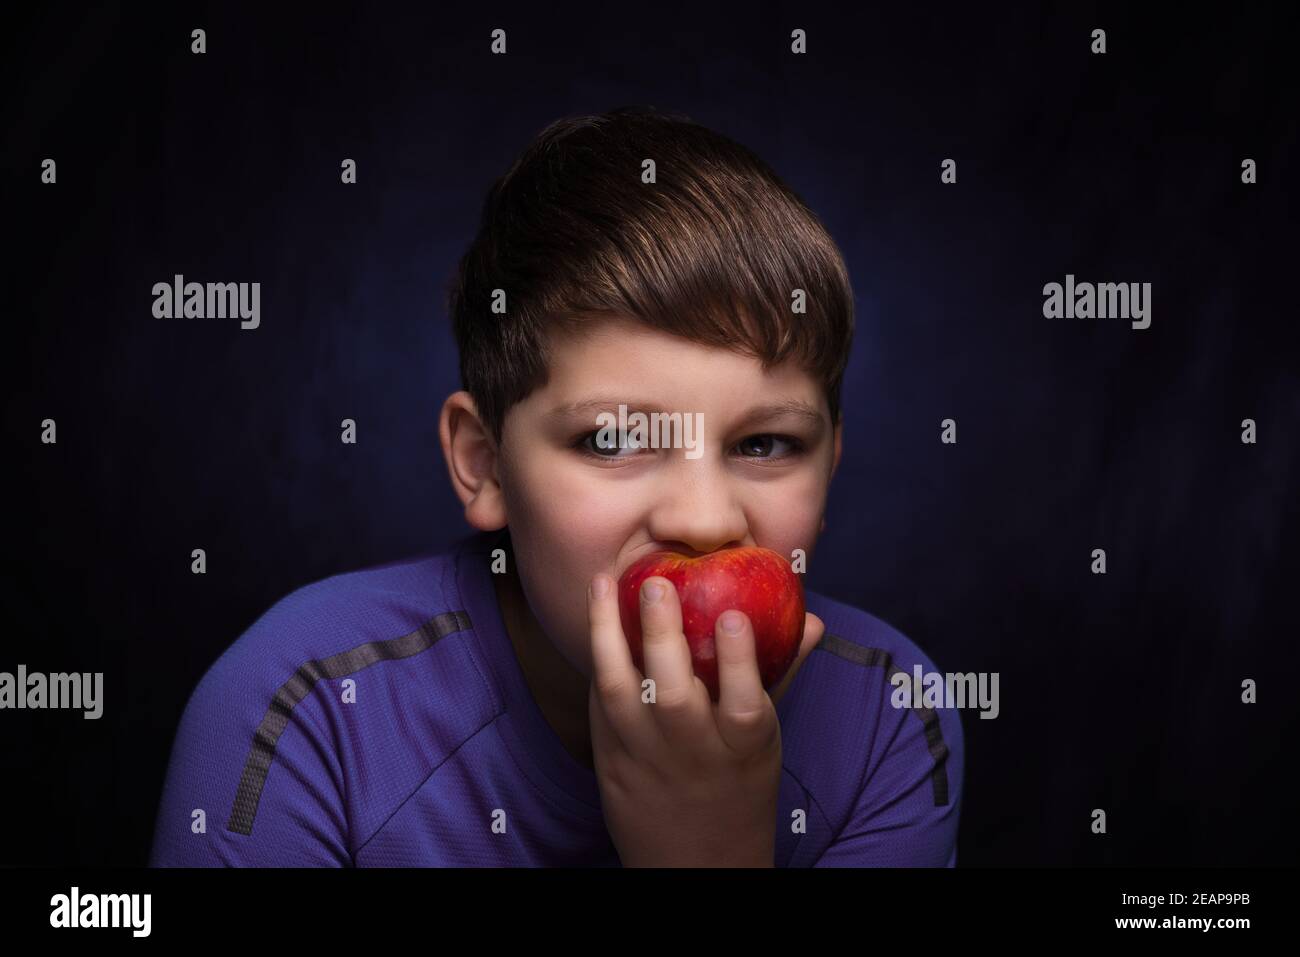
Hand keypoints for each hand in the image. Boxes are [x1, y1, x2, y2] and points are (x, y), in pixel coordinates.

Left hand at [586, 571, 824, 866]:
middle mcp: (693, 753)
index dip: (740, 660)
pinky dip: (597, 664)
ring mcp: (646, 759)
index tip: (732, 615)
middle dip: (662, 635)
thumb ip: (781, 675)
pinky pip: (599, 708)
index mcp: (743, 748)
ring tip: (602, 585)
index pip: (745, 704)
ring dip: (607, 637)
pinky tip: (597, 624)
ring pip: (621, 694)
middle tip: (656, 583)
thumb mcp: (766, 741)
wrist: (697, 867)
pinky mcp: (610, 764)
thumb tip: (811, 620)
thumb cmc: (738, 787)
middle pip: (674, 694)